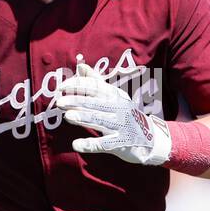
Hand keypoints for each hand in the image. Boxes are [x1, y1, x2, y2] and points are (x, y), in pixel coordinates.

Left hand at [54, 62, 170, 164]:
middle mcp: (119, 108)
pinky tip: (76, 144)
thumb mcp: (114, 96)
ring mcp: (121, 126)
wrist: (150, 138)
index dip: (78, 85)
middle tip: (59, 102)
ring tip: (67, 117)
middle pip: (96, 103)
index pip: (96, 87)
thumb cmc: (125, 114)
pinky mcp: (121, 143)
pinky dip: (90, 145)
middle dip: (77, 101)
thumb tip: (80, 65)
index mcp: (115, 95)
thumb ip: (96, 82)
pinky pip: (104, 144)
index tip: (62, 87)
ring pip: (100, 120)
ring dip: (84, 118)